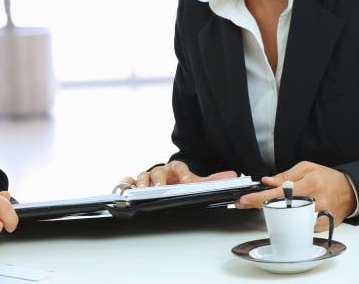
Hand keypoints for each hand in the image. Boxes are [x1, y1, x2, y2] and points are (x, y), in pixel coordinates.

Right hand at [118, 161, 236, 188]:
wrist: (166, 180)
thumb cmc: (180, 182)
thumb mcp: (196, 182)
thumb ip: (214, 180)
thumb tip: (234, 176)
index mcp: (175, 169)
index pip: (179, 167)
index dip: (182, 174)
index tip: (186, 181)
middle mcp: (160, 172)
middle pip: (158, 171)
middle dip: (159, 179)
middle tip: (161, 188)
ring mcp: (147, 177)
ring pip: (142, 176)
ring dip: (142, 182)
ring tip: (143, 190)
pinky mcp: (135, 184)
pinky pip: (127, 182)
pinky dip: (124, 184)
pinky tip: (124, 189)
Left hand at [236, 161, 355, 228]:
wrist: (349, 192)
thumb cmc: (327, 178)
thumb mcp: (306, 168)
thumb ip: (285, 176)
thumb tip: (267, 181)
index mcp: (311, 184)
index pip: (279, 193)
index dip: (259, 198)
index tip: (245, 200)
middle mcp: (316, 202)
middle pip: (282, 210)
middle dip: (265, 206)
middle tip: (255, 201)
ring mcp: (319, 218)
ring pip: (289, 221)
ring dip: (278, 214)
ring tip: (278, 204)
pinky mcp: (320, 228)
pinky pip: (299, 227)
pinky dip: (291, 219)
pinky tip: (292, 211)